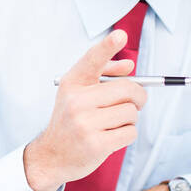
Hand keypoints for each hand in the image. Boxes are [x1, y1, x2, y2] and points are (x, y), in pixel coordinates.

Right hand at [23, 30, 146, 190]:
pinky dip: (127, 134)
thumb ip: (104, 76)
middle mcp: (76, 101)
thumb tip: (130, 66)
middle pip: (127, 89)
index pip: (92, 60)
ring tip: (113, 124)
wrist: (52, 156)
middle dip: (139, 97)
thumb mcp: (78, 94)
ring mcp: (85, 123)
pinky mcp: (96, 144)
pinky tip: (111, 137)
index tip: (120, 35)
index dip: (108, 46)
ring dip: (130, 119)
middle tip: (135, 103)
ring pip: (131, 112)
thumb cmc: (70, 121)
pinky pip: (130, 132)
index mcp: (72, 84)